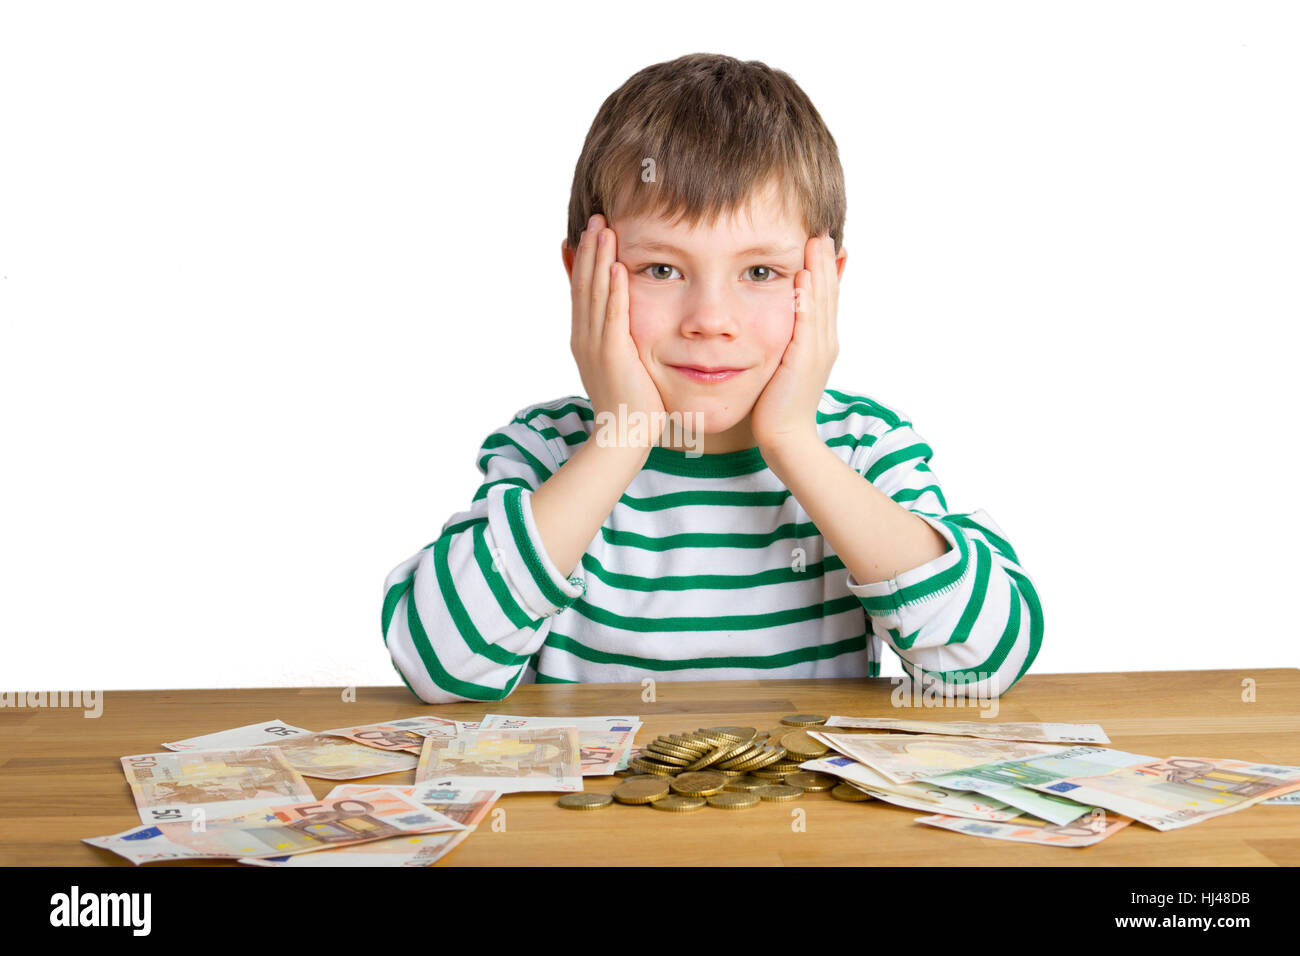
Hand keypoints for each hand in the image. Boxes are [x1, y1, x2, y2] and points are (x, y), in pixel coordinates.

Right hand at [569, 214, 666, 449]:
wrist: (621, 436)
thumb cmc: (629, 404)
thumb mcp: (620, 364)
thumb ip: (619, 339)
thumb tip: (625, 324)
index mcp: (585, 338)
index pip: (582, 290)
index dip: (584, 259)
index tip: (589, 231)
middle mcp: (584, 337)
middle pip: (584, 284)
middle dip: (590, 249)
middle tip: (595, 217)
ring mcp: (596, 346)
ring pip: (596, 294)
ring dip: (600, 260)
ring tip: (604, 229)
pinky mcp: (613, 356)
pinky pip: (614, 317)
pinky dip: (615, 291)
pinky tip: (618, 268)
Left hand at [750, 233, 840, 453]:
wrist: (785, 438)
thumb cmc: (776, 408)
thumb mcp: (781, 368)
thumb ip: (781, 345)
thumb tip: (771, 328)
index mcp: (819, 343)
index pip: (822, 298)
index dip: (822, 270)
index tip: (817, 243)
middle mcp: (824, 343)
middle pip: (827, 293)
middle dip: (824, 260)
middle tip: (821, 230)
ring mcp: (817, 350)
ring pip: (821, 301)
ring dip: (819, 269)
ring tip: (816, 240)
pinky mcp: (804, 359)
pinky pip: (807, 321)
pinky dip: (807, 297)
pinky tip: (802, 276)